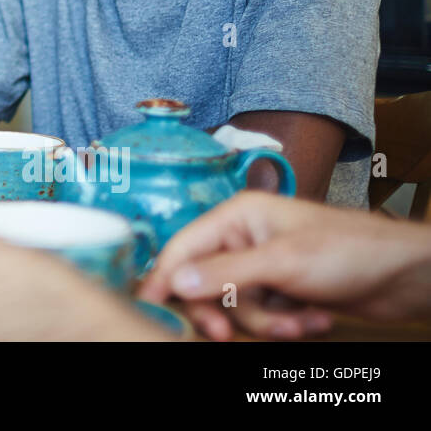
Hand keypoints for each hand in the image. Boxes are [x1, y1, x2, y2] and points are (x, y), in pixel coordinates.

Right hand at [137, 191, 430, 339]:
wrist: (407, 275)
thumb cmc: (349, 251)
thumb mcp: (282, 262)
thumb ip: (225, 272)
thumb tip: (176, 281)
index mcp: (238, 216)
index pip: (184, 247)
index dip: (163, 278)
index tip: (147, 308)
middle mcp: (245, 238)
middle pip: (207, 284)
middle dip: (227, 312)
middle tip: (225, 336)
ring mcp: (265, 265)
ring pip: (238, 306)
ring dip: (268, 323)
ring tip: (301, 324)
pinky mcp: (284, 289)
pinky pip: (264, 315)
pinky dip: (288, 323)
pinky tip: (316, 318)